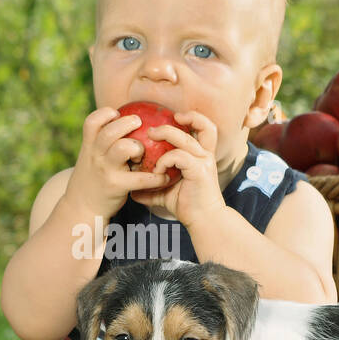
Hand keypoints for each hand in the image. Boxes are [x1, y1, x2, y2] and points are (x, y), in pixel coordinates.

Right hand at [63, 107, 172, 220]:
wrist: (81, 208)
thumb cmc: (93, 178)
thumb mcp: (91, 157)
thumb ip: (103, 142)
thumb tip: (126, 123)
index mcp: (89, 146)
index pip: (92, 122)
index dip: (106, 114)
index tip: (117, 114)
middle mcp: (95, 155)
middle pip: (110, 131)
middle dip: (128, 123)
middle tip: (139, 123)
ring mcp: (105, 170)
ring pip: (123, 148)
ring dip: (138, 147)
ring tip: (142, 154)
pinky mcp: (116, 186)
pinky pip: (140, 178)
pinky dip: (155, 177)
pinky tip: (163, 178)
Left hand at [129, 110, 226, 226]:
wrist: (204, 221)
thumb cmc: (188, 206)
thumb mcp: (167, 193)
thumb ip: (152, 187)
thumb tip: (132, 191)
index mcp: (202, 155)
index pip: (206, 128)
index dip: (193, 117)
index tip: (175, 117)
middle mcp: (206, 155)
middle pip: (203, 125)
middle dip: (183, 118)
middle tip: (154, 128)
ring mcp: (204, 162)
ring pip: (185, 139)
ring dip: (165, 136)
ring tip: (150, 139)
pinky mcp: (199, 172)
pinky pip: (179, 156)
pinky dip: (164, 160)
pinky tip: (157, 171)